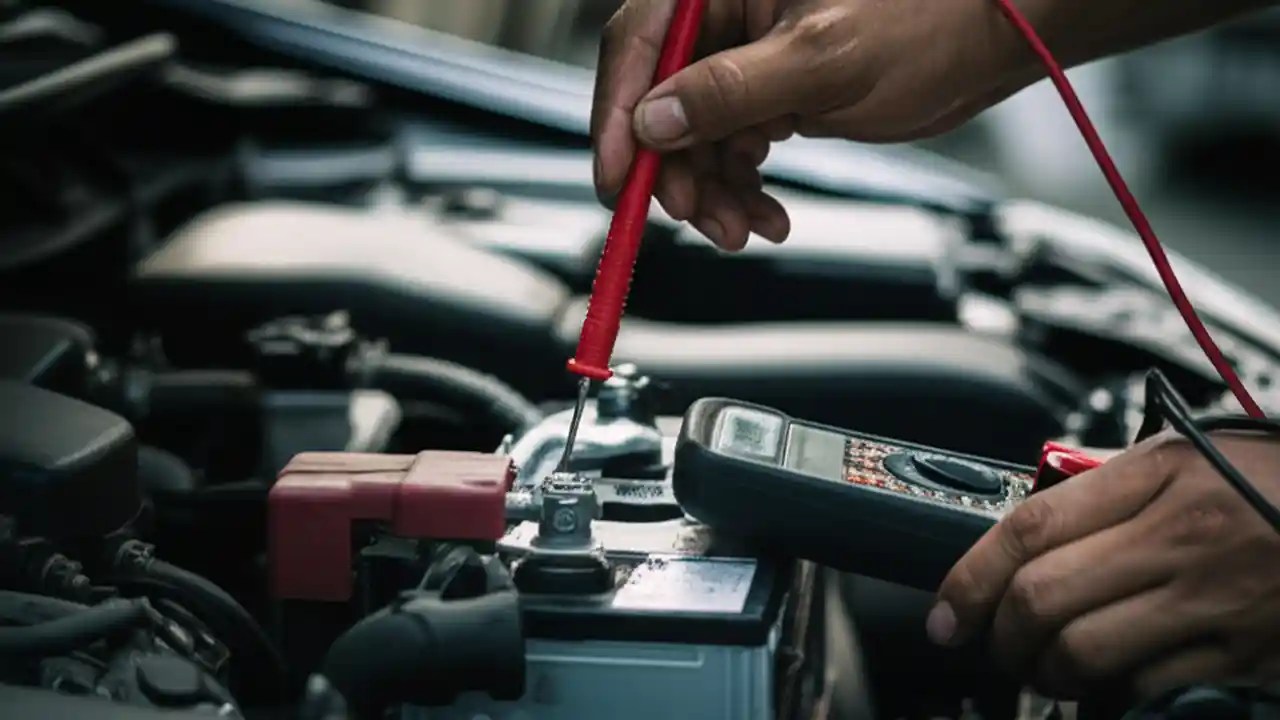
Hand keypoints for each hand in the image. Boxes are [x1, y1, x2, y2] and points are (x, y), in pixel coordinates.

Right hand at [591, 0, 1035, 250]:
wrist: (989, 40)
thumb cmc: (929, 18)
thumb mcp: (824, 59)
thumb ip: (730, 91)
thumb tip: (654, 122)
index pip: (639, 43)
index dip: (618, 116)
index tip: (618, 178)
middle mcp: (725, 17)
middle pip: (660, 100)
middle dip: (676, 170)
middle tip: (699, 218)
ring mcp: (746, 57)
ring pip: (695, 137)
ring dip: (712, 193)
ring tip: (744, 229)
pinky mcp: (769, 93)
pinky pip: (732, 149)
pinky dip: (743, 189)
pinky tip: (767, 216)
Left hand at [930, 432, 1279, 699]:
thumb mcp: (1195, 455)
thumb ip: (1108, 480)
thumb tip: (1034, 503)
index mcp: (1157, 477)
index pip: (1029, 527)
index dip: (968, 577)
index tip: (947, 612)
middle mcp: (1179, 537)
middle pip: (1041, 598)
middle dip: (997, 635)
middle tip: (991, 644)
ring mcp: (1213, 601)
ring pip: (1082, 653)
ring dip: (1044, 673)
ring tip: (1042, 668)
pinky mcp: (1242, 654)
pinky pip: (1143, 688)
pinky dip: (1106, 697)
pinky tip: (1101, 687)